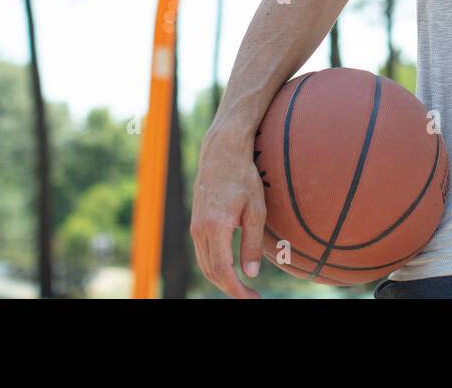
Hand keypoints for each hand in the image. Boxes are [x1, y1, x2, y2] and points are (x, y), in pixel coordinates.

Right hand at [190, 125, 266, 298]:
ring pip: (205, 265)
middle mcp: (200, 229)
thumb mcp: (256, 209)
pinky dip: (216, 267)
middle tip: (252, 297)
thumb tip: (251, 274)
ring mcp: (195, 227)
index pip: (222, 270)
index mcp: (215, 226)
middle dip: (230, 289)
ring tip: (244, 288)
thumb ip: (253, 243)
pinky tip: (232, 269)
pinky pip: (203, 253)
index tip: (251, 299)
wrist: (221, 153)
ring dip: (222, 280)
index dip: (236, 290)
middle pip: (211, 272)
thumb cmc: (243, 177)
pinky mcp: (196, 223)